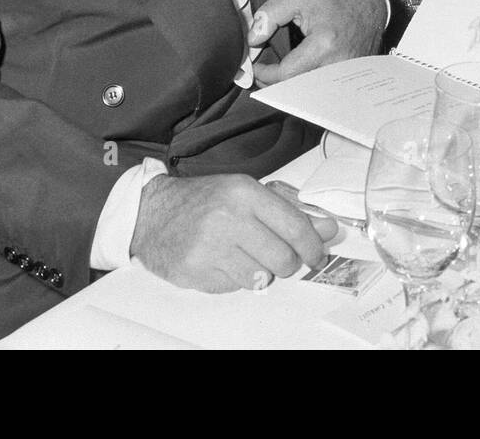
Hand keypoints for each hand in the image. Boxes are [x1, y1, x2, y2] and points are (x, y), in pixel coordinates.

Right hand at [130, 172, 335, 290]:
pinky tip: (222, 262)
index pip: (296, 227)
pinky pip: (235, 287)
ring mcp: (211, 246)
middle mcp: (228, 217)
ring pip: (261, 278)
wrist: (152, 213)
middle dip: (286, 264)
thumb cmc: (201, 202)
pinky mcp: (197, 271)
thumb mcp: (244, 194)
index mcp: (244, 192)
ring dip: (259, 273)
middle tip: (277, 257)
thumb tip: (327, 229)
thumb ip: (287, 212)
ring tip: (242, 256)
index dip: (313, 247)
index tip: (317, 254)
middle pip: (283, 259)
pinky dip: (235, 280)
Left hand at [249, 0, 382, 85]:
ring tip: (276, 78)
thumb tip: (253, 40)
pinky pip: (325, 89)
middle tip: (261, 77)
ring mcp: (347, 74)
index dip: (266, 74)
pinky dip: (308, 86)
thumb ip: (270, 15)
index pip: (287, 74)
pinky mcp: (353, 77)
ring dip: (291, 89)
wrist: (368, 0)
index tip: (256, 68)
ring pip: (312, 94)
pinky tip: (297, 77)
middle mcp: (338, 65)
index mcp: (323, 45)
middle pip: (298, 90)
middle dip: (274, 87)